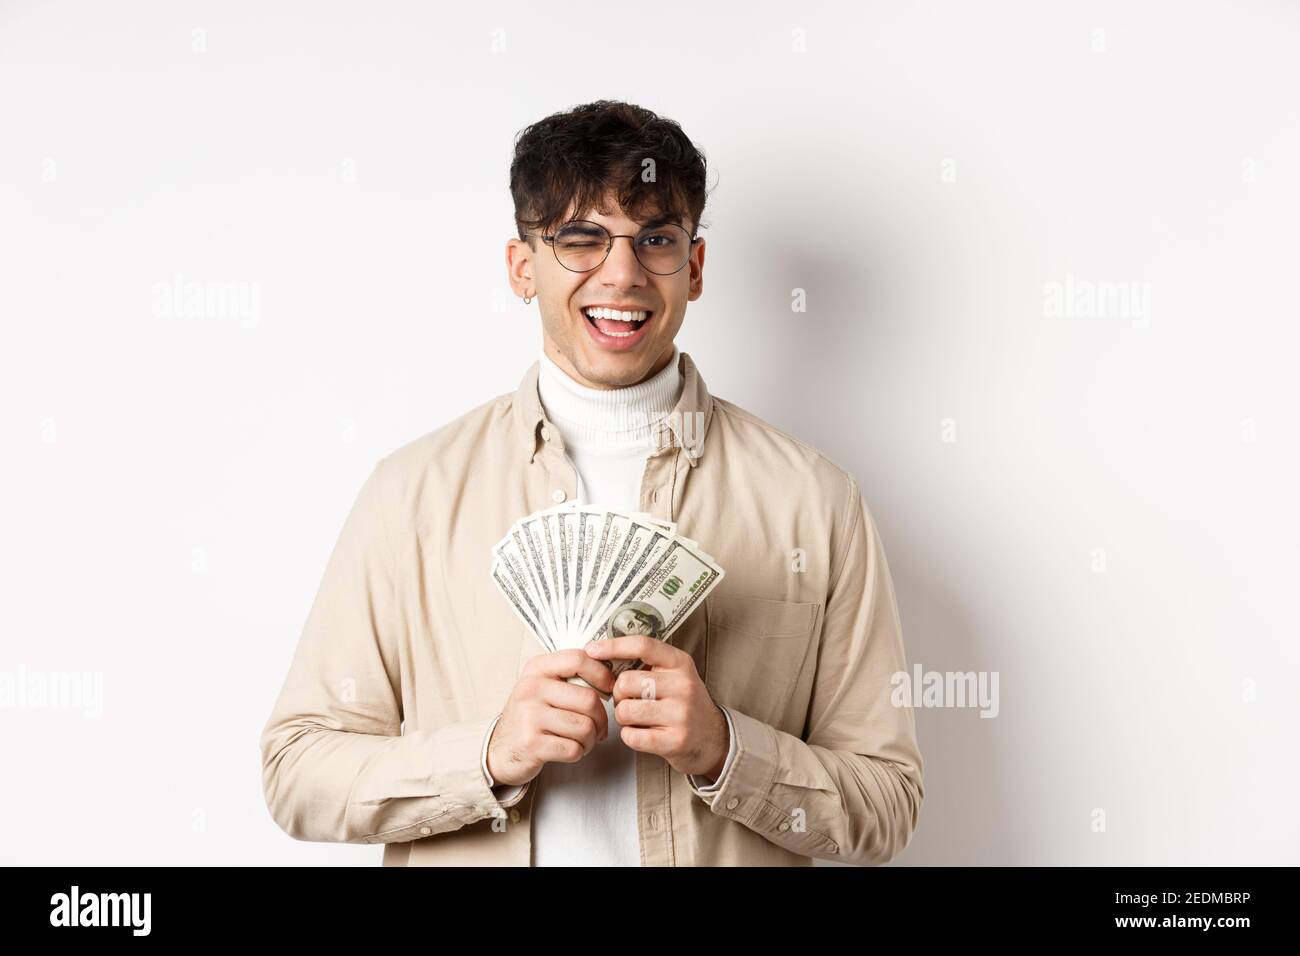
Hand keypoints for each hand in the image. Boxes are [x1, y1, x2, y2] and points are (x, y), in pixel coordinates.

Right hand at [486, 648, 617, 786]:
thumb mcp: (543, 686)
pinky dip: (578, 753)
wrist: (499, 749)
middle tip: (598, 727)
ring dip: (590, 739)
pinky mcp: (531, 743)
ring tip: (582, 740)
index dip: (602, 674)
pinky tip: (570, 750)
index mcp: (537, 669)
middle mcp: (530, 688)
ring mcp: (529, 716)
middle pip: (588, 699)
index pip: (578, 659)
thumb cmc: (531, 716)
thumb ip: (571, 677)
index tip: (609, 688)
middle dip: (601, 719)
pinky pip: (574, 749)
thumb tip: (614, 676)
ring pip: (584, 727)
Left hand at [583, 635, 728, 779]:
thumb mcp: (674, 675)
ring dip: (623, 717)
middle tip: (630, 701)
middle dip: (618, 694)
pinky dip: (630, 736)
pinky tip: (643, 734)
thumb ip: (646, 664)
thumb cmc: (683, 704)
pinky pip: (631, 736)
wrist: (713, 739)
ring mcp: (681, 714)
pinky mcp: (675, 741)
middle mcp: (683, 685)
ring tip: (637, 718)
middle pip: (625, 682)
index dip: (612, 646)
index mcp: (680, 663)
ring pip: (625, 710)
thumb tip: (602, 653)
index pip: (642, 645)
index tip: (591, 649)